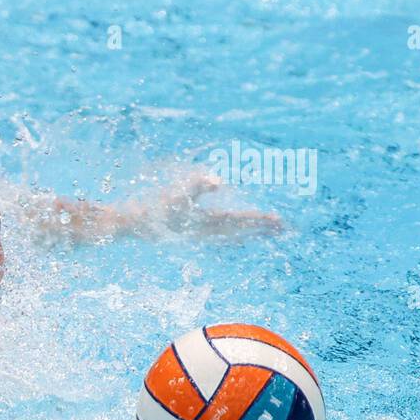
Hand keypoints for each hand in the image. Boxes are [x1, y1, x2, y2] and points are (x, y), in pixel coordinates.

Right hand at [155, 171, 283, 236]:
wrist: (134, 226)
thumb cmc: (155, 208)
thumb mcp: (176, 194)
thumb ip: (198, 186)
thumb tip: (218, 181)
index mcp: (208, 220)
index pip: (240, 220)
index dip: (260, 220)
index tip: (279, 221)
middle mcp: (207, 231)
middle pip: (241, 231)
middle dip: (262, 229)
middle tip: (285, 230)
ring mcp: (200, 235)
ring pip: (233, 236)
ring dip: (251, 234)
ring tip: (267, 235)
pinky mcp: (192, 235)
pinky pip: (220, 238)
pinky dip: (233, 237)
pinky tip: (236, 238)